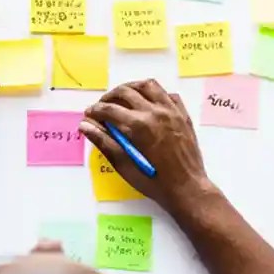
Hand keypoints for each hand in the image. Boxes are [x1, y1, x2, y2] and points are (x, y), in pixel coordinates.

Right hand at [80, 79, 218, 215]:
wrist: (188, 188)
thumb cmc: (155, 182)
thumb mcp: (124, 166)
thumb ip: (104, 142)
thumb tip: (85, 126)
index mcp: (139, 126)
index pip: (109, 109)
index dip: (95, 111)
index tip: (89, 115)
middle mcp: (155, 112)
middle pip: (126, 92)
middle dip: (109, 97)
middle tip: (102, 106)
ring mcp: (171, 111)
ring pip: (148, 85)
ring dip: (132, 88)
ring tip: (123, 97)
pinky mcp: (183, 115)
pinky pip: (168, 95)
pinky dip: (155, 94)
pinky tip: (148, 103)